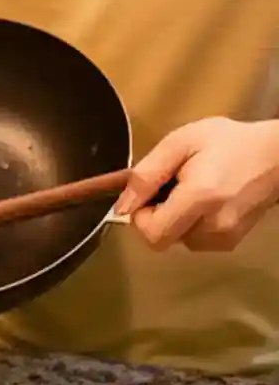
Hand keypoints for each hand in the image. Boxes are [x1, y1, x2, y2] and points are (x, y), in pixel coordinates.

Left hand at [116, 117, 278, 250]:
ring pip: (176, 239)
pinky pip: (193, 239)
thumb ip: (147, 174)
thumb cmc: (229, 142)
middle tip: (171, 187)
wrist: (277, 155)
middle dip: (155, 216)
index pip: (152, 234)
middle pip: (161, 239)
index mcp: (200, 198)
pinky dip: (190, 224)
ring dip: (174, 219)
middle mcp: (214, 226)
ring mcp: (225, 238)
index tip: (148, 194)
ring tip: (192, 190)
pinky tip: (205, 201)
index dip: (140, 216)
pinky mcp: (230, 242)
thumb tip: (122, 208)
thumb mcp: (180, 142)